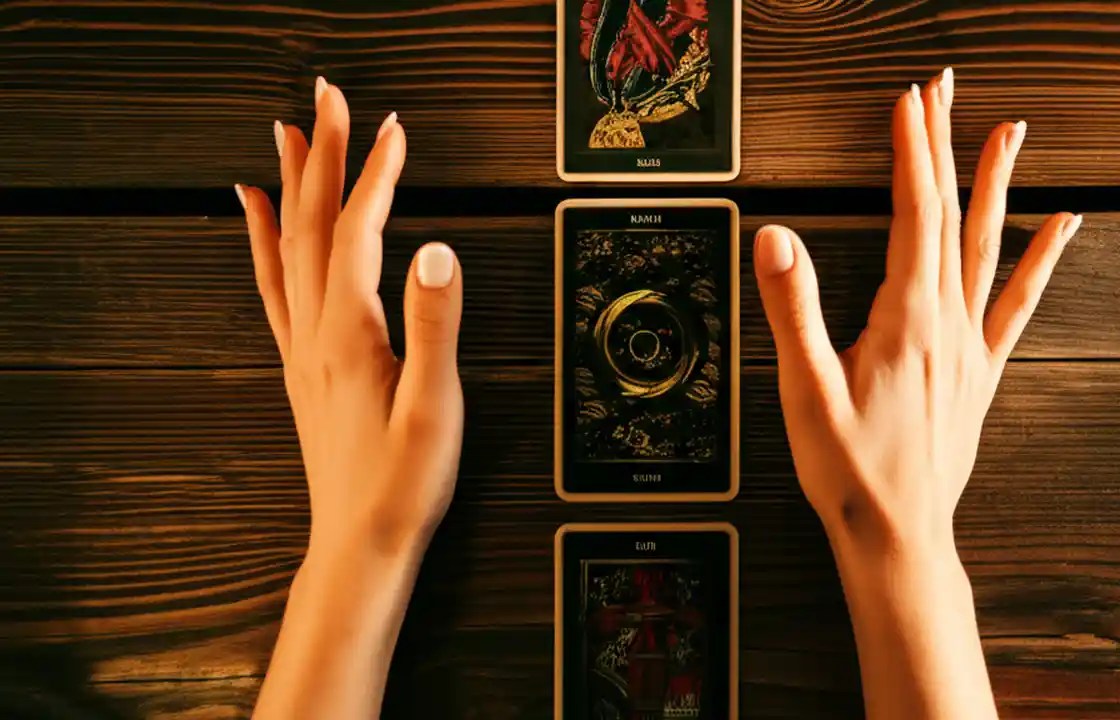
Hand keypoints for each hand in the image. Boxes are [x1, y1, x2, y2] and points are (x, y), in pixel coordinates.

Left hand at [236, 76, 462, 564]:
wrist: (361, 540)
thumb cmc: (403, 482)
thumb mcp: (434, 405)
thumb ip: (436, 323)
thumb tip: (439, 250)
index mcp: (351, 332)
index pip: (361, 231)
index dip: (377, 175)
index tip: (392, 129)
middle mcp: (316, 331)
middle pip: (314, 224)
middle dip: (325, 155)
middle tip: (330, 97)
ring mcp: (303, 347)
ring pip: (289, 247)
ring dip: (291, 185)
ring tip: (288, 135)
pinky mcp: (304, 365)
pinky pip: (274, 285)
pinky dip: (264, 240)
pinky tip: (257, 217)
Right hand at [754, 69, 1080, 556]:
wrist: (897, 534)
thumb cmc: (852, 473)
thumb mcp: (807, 392)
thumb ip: (793, 313)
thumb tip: (777, 242)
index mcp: (906, 322)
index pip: (913, 216)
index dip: (910, 153)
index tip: (907, 104)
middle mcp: (947, 325)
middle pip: (951, 216)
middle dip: (943, 146)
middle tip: (943, 91)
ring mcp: (970, 347)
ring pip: (987, 248)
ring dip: (994, 185)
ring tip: (1007, 134)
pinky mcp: (978, 372)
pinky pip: (1016, 304)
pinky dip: (1039, 260)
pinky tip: (1058, 230)